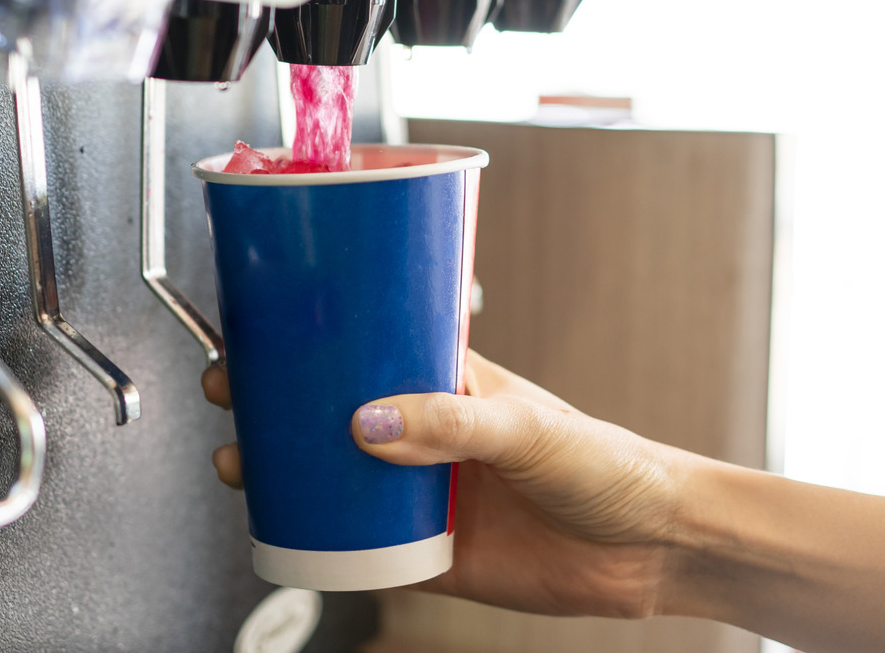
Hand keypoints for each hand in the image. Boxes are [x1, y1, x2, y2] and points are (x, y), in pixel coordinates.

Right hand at [202, 351, 693, 618]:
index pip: (366, 347)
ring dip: (282, 472)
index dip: (311, 339)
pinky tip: (287, 533)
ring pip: (333, 478)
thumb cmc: (611, 465)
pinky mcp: (429, 553)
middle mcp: (427, 432)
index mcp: (449, 382)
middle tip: (231, 396)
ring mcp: (423, 493)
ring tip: (240, 466)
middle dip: (274, 403)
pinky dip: (319, 542)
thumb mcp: (530, 429)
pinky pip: (357, 548)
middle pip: (331, 411)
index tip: (260, 331)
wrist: (653, 549)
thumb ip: (454, 423)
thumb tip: (369, 424)